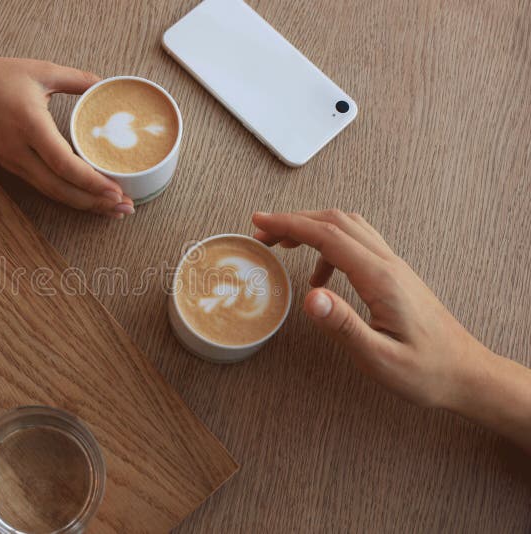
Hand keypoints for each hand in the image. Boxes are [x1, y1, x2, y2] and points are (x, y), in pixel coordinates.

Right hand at [0, 56, 133, 217]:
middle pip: (61, 189)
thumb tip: (107, 84)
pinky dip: (69, 196)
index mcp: (29, 126)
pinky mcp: (12, 166)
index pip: (64, 165)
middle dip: (95, 203)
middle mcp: (20, 151)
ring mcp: (14, 163)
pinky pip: (45, 187)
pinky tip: (89, 198)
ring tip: (114, 209)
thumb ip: (77, 79)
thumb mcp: (40, 70)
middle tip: (126, 208)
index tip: (116, 191)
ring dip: (85, 204)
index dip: (92, 182)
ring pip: (53, 193)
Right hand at [251, 210, 484, 408]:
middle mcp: (388, 264)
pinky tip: (319, 277)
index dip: (290, 224)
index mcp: (380, 278)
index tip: (261, 221)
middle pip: (336, 221)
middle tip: (263, 231)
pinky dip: (330, 245)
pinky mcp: (396, 276)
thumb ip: (343, 325)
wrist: (467, 374)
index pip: (328, 236)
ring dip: (313, 227)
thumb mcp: (379, 358)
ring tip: (284, 245)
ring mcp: (394, 267)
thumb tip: (310, 296)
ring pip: (349, 227)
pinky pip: (359, 243)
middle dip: (295, 220)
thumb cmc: (426, 371)